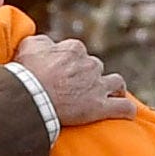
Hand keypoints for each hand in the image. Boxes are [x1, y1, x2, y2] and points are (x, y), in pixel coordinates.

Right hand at [18, 33, 136, 125]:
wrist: (32, 97)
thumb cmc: (27, 73)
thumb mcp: (29, 46)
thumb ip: (43, 41)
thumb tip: (49, 44)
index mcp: (75, 49)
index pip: (78, 52)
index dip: (70, 63)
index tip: (62, 72)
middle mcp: (90, 64)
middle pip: (95, 67)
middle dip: (89, 76)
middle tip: (76, 88)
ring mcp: (98, 86)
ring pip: (116, 82)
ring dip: (113, 88)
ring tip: (107, 95)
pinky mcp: (101, 107)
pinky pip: (124, 107)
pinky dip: (127, 110)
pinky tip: (127, 113)